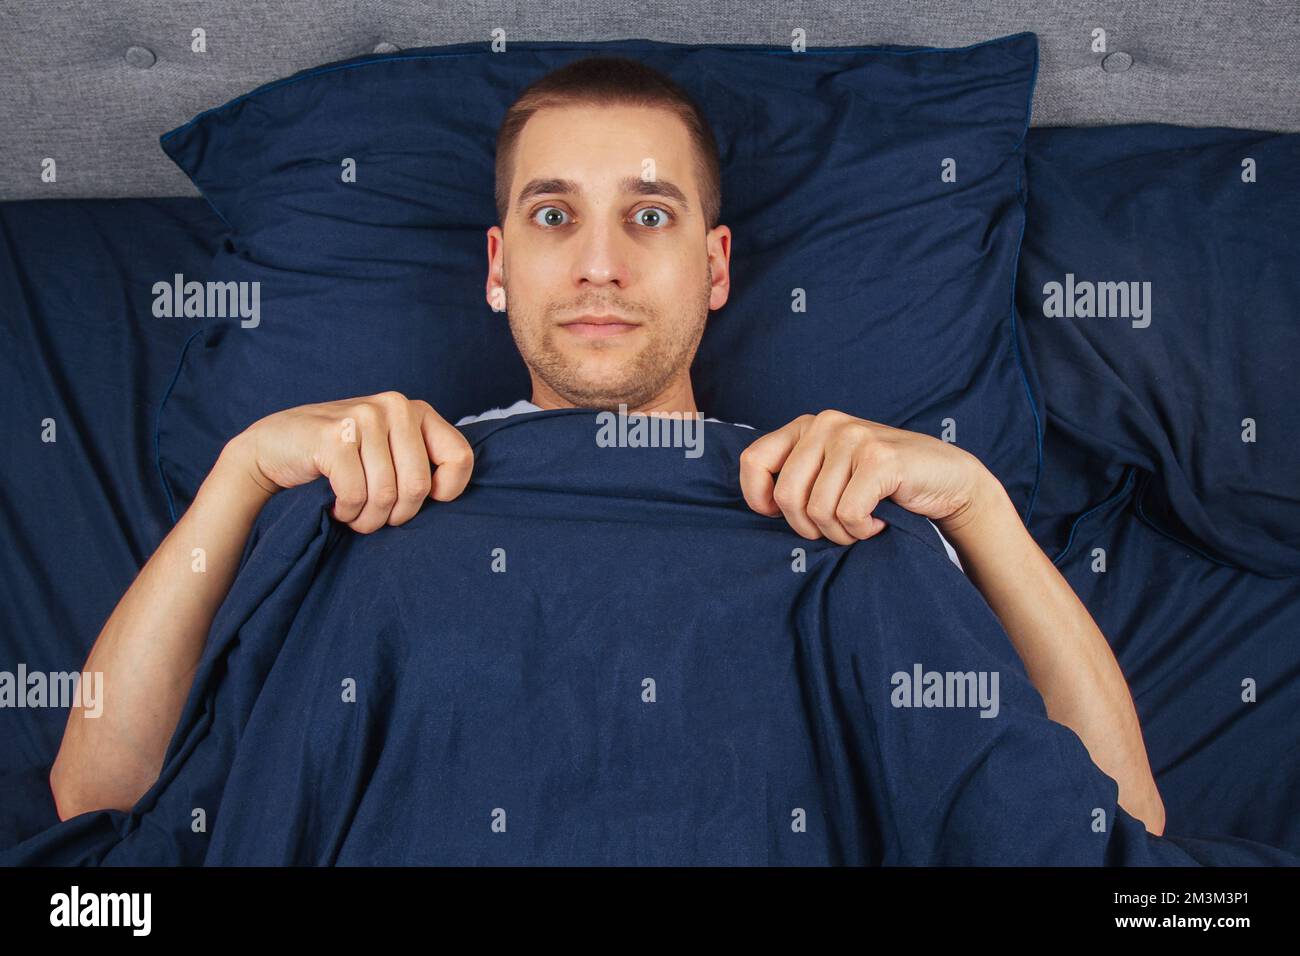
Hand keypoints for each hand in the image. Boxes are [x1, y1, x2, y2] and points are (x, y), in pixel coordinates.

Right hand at [225, 390, 473, 532]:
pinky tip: (335, 505)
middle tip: (375, 516)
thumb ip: (420, 460)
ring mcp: (364, 417)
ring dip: (368, 519)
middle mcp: (394, 406)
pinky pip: (356, 495)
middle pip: (419, 486)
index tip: (423, 501)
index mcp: (415, 410)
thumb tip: (451, 494)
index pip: (459, 457)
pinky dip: (345, 512)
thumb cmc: (338, 457)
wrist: (273, 447)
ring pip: (386, 495)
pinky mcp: (335, 436)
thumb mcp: (387, 450)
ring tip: (354, 513)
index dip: (446, 492)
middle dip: (397, 515)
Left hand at [738, 410, 991, 544]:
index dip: (759, 498)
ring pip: (818, 510)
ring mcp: (854, 438)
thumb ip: (798, 477)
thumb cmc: (884, 484)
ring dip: (840, 532)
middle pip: (786, 495)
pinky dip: (862, 530)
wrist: (948, 479)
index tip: (779, 515)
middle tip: (837, 527)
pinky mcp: (880, 459)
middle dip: (809, 527)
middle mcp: (826, 424)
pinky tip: (878, 520)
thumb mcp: (833, 472)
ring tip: (862, 523)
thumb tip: (761, 506)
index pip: (753, 460)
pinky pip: (848, 513)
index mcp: (806, 426)